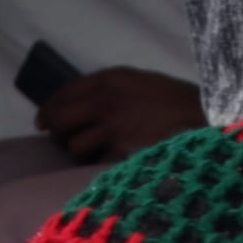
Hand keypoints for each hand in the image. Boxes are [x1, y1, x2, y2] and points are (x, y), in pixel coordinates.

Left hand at [36, 68, 205, 164]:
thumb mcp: (138, 81)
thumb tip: (81, 105)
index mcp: (108, 78)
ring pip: (73, 145)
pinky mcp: (119, 150)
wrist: (200, 115)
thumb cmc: (172, 99)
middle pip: (59, 120)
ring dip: (78, 151)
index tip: (42, 122)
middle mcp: (103, 99)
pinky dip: (98, 163)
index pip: (63, 94)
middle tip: (60, 140)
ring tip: (91, 151)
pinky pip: (95, 161)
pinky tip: (109, 160)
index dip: (48, 110)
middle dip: (56, 133)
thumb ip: (109, 89)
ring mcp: (110, 126)